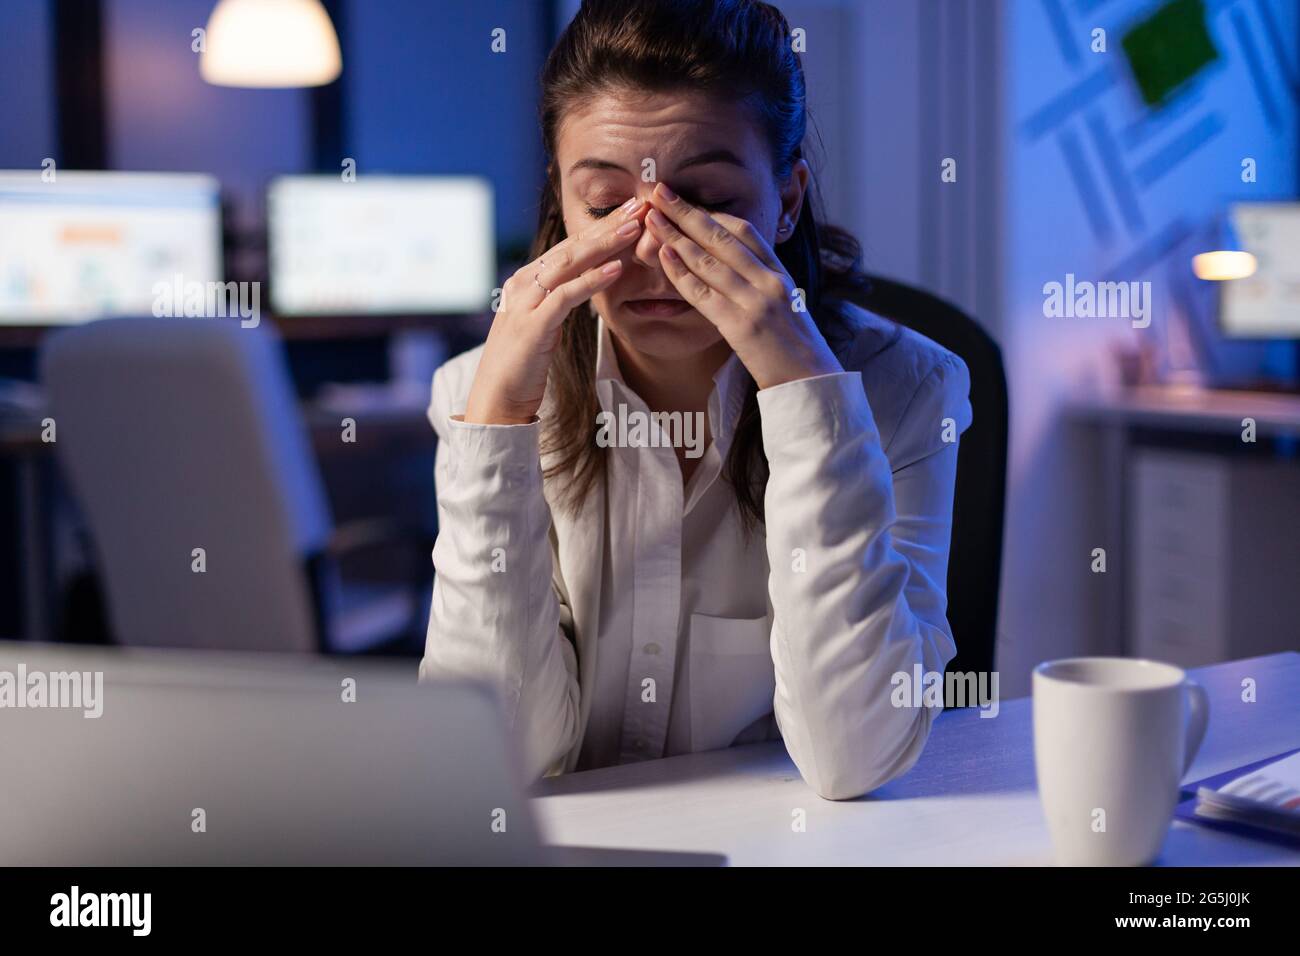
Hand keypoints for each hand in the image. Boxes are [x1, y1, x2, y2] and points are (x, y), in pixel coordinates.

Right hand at [463, 198, 646, 424]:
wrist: (496, 400)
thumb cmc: (523, 367)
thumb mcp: (545, 325)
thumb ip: (561, 300)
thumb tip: (587, 283)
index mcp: (527, 281)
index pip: (569, 246)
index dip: (601, 227)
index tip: (631, 212)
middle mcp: (524, 284)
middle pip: (572, 246)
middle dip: (608, 224)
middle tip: (640, 204)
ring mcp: (525, 302)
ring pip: (570, 263)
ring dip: (605, 244)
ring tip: (635, 228)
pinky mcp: (533, 325)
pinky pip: (567, 296)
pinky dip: (593, 280)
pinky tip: (617, 268)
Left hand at [644, 182, 841, 389]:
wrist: (811, 383)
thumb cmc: (796, 349)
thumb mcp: (786, 306)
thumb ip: (763, 284)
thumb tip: (736, 268)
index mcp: (781, 274)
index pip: (745, 232)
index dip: (712, 213)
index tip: (687, 201)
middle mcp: (769, 281)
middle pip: (723, 237)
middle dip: (688, 212)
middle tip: (660, 191)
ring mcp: (756, 302)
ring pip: (709, 260)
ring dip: (676, 236)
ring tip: (652, 218)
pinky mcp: (741, 327)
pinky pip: (703, 294)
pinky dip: (681, 273)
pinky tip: (663, 256)